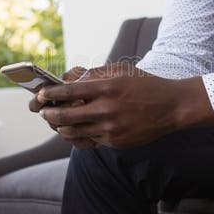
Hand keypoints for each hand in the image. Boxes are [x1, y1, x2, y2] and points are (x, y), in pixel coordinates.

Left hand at [30, 64, 213, 148]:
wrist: (172, 107)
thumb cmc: (145, 85)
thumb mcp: (121, 72)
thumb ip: (94, 75)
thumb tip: (69, 79)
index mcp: (107, 87)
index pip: (69, 91)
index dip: (50, 94)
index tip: (41, 94)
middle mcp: (107, 109)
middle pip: (65, 115)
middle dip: (49, 113)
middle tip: (43, 111)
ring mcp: (111, 128)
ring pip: (74, 132)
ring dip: (60, 127)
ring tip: (56, 122)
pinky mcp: (115, 142)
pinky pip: (89, 140)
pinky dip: (78, 136)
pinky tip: (74, 130)